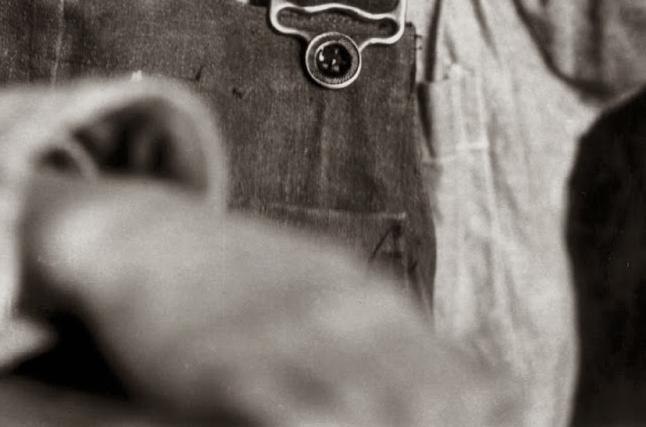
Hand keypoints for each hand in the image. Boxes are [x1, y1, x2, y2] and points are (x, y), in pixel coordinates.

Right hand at [26, 174, 519, 425]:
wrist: (143, 237)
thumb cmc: (247, 281)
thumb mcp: (338, 292)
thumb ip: (411, 344)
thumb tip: (502, 391)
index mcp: (379, 304)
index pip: (472, 388)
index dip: (496, 424)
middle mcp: (345, 320)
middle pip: (434, 409)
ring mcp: (289, 343)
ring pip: (375, 416)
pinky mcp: (230, 372)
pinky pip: (291, 419)